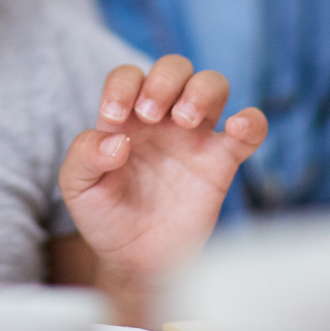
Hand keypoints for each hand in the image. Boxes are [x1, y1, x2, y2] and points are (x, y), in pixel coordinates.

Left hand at [59, 56, 266, 282]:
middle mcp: (163, 118)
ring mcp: (195, 138)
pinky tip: (237, 127)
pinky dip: (251, 120)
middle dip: (163, 80)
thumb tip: (118, 139)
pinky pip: (250, 129)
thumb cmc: (105, 217)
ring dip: (201, 90)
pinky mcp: (222, 162)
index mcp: (126, 117)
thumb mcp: (78, 187)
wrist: (136, 262)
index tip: (115, 117)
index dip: (122, 85)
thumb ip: (85, 155)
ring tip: (185, 119)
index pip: (128, 76)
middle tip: (151, 115)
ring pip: (212, 84)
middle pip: (174, 68)